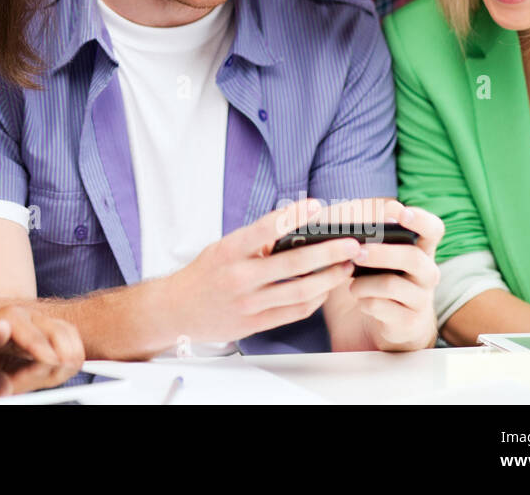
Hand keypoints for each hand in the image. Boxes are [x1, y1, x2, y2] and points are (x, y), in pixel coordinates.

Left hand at [0, 306, 83, 395]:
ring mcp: (40, 323)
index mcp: (10, 316)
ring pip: (71, 341)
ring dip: (61, 366)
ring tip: (28, 380)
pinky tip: (43, 375)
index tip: (35, 379)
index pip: (38, 338)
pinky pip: (70, 344)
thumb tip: (2, 332)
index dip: (40, 363)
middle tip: (20, 384)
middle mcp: (29, 315)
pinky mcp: (46, 333)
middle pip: (62, 336)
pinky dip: (67, 362)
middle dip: (51, 367)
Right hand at [164, 198, 361, 344]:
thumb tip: (292, 230)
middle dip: (329, 253)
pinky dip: (315, 299)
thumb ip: (255, 242)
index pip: (265, 229)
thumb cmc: (204, 274)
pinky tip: (326, 288)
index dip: (293, 216)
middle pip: (294, 263)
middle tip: (353, 244)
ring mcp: (248, 303)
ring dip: (329, 278)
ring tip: (347, 266)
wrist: (176, 310)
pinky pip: (294, 311)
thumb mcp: (222, 249)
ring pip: (300, 291)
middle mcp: (239, 277)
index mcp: (229, 251)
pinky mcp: (254, 324)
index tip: (317, 206)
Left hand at [337, 199, 443, 350]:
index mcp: (421, 250)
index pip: (433, 229)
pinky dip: (364, 301)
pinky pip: (381, 307)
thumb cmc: (377, 279)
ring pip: (392, 285)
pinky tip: (360, 300)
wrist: (384, 325)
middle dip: (381, 253)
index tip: (397, 212)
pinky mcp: (408, 322)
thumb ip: (365, 234)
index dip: (419, 219)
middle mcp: (427, 273)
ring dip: (364, 282)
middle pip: (413, 257)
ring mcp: (420, 299)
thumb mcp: (375, 255)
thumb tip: (339, 213)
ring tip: (351, 283)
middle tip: (357, 252)